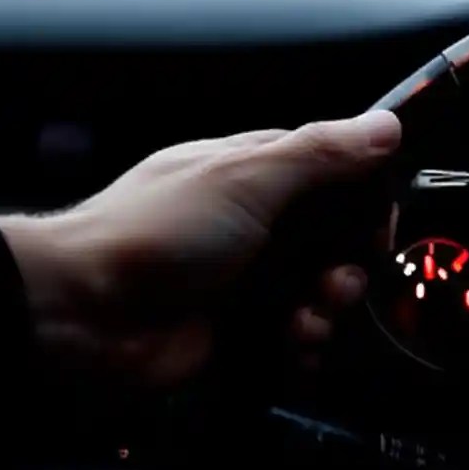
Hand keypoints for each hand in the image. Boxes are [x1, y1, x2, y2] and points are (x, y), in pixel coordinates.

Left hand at [0, 111, 400, 387]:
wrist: (83, 314)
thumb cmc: (157, 231)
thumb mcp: (244, 176)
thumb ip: (319, 152)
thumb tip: (385, 125)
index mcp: (248, 171)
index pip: (327, 171)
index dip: (361, 197)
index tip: (378, 222)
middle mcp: (249, 222)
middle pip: (331, 238)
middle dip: (348, 262)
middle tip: (337, 279)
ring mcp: (242, 278)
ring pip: (316, 290)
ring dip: (327, 307)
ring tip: (308, 317)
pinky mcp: (235, 330)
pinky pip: (292, 337)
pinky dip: (302, 344)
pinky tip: (292, 345)